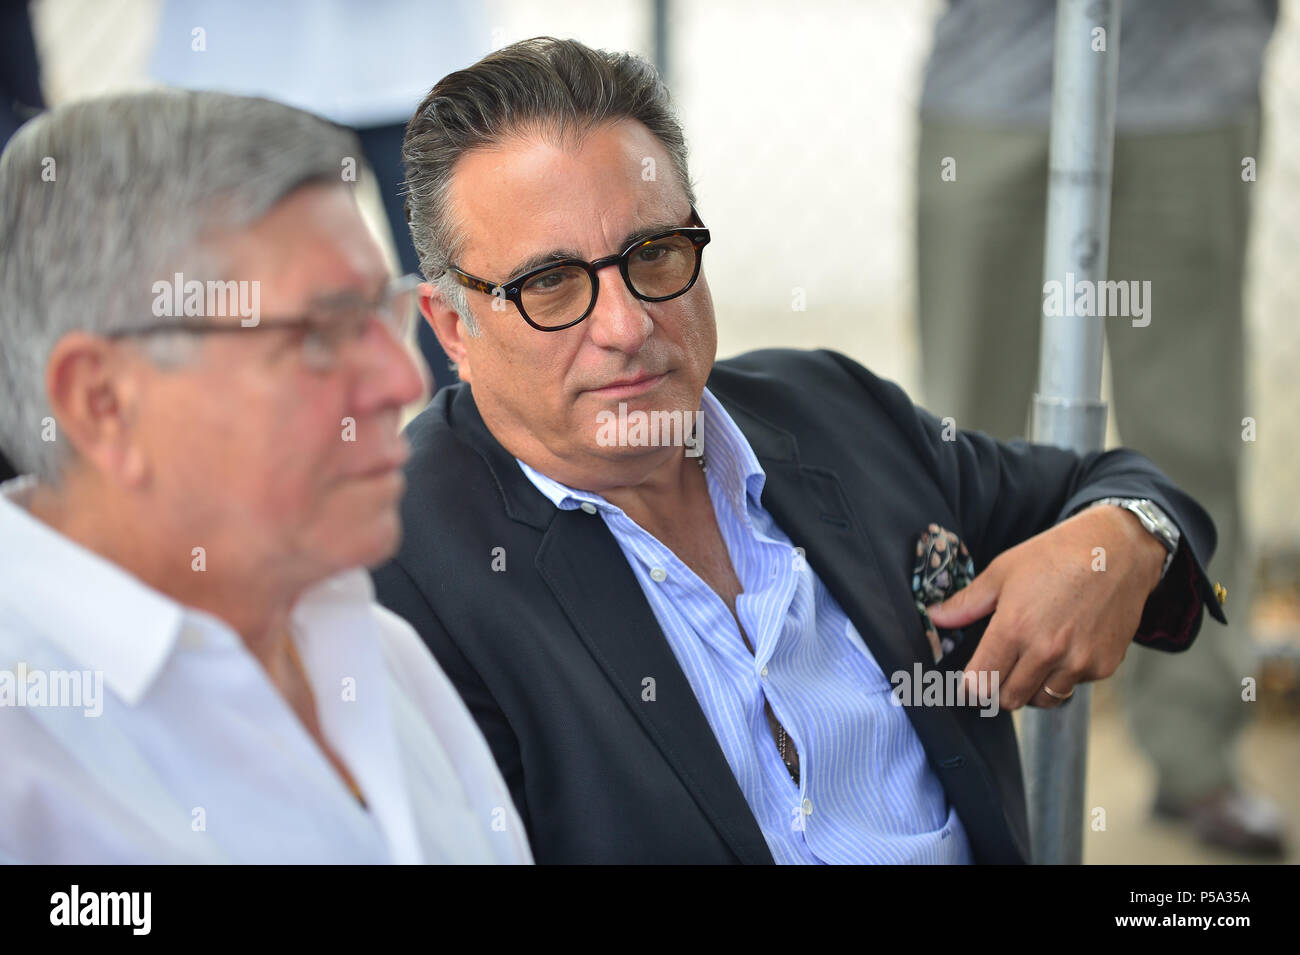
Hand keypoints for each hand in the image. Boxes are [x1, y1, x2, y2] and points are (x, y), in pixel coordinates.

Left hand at [926, 505, 1167, 710]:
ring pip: (1041, 700)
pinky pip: (1072, 687)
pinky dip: (1062, 677)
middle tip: (998, 671)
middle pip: (1008, 699)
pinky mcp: (1103, 666)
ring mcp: (1078, 662)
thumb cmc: (1055, 555)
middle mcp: (1046, 651)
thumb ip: (966, 603)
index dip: (970, 686)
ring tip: (1028, 661)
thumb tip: (933, 618)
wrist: (1118, 550)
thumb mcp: (1003, 571)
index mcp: (1014, 628)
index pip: (980, 684)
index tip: (970, 680)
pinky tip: (1062, 649)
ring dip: (1029, 688)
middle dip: (997, 690)